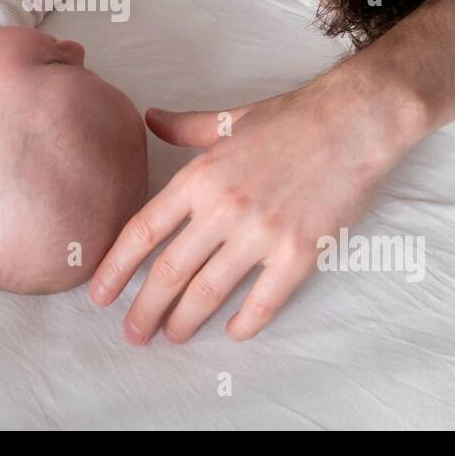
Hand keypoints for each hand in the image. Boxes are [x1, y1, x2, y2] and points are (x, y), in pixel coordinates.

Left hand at [89, 70, 422, 343]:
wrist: (354, 122)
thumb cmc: (292, 118)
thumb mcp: (228, 120)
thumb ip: (184, 128)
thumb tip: (151, 120)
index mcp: (199, 178)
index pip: (143, 232)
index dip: (116, 268)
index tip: (100, 294)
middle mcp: (223, 209)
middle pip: (169, 271)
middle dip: (144, 309)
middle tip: (132, 334)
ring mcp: (261, 234)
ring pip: (210, 291)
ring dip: (185, 321)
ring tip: (171, 337)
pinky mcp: (298, 253)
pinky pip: (264, 301)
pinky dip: (246, 322)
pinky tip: (233, 331)